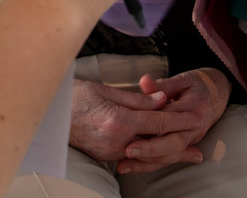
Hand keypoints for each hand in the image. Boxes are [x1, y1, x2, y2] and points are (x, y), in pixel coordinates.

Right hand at [68, 79, 195, 163]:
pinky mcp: (105, 156)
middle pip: (156, 145)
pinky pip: (133, 155)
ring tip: (186, 156)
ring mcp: (110, 151)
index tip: (196, 119)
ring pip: (146, 154)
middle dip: (179, 148)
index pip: (158, 121)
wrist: (48, 116)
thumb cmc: (74, 96)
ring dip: (167, 154)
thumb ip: (137, 98)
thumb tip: (161, 100)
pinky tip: (158, 153)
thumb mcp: (107, 90)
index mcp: (119, 120)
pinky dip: (149, 154)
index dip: (179, 120)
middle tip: (198, 152)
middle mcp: (117, 140)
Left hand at [115, 69, 231, 174]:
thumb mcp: (181, 80)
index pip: (170, 119)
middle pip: (172, 143)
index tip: (131, 127)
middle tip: (128, 151)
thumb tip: (144, 81)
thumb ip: (162, 85)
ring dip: (146, 163)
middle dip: (150, 149)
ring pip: (170, 156)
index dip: (151, 124)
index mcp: (193, 110)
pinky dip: (150, 165)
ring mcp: (191, 140)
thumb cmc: (196, 85)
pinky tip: (131, 167)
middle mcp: (194, 128)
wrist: (216, 96)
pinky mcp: (184, 146)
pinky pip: (168, 158)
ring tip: (124, 165)